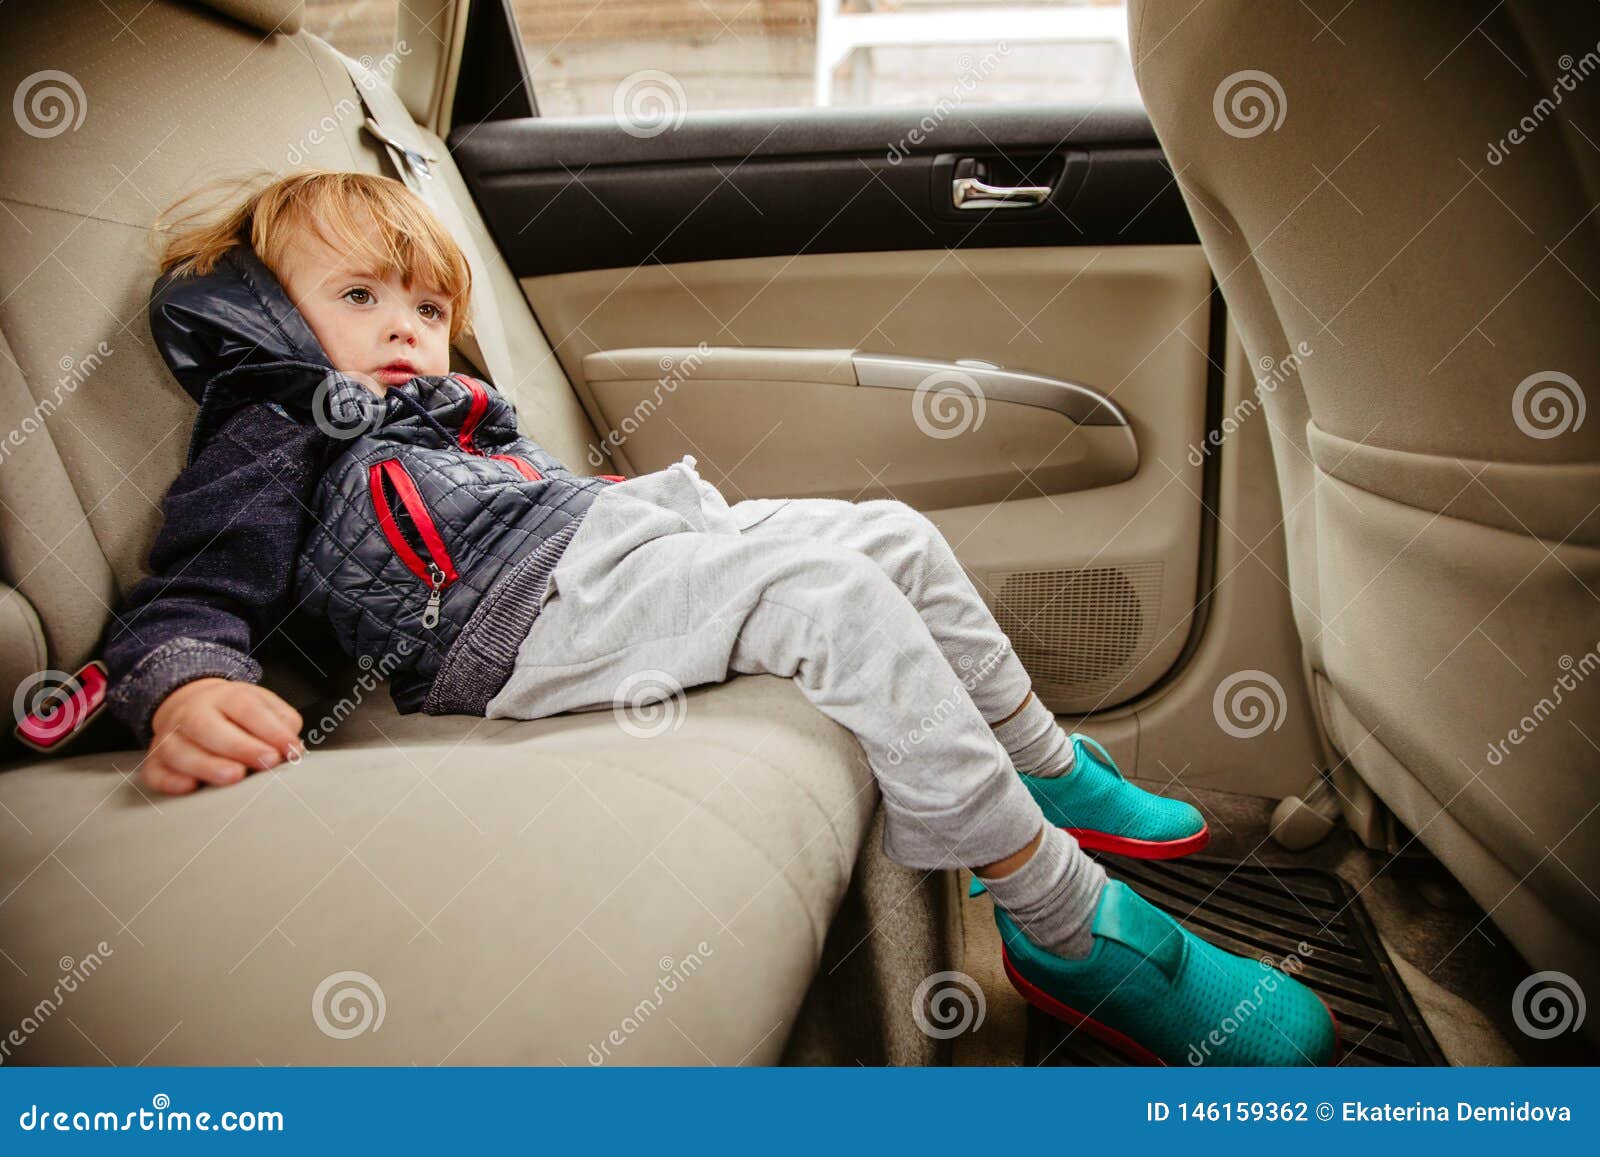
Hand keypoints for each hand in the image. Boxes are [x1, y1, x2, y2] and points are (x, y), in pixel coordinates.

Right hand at [140, 678, 303, 795]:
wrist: (192, 706)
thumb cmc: (234, 713)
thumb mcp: (263, 706)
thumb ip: (282, 723)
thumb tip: (291, 746)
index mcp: (225, 697)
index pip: (246, 709)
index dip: (270, 730)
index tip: (290, 749)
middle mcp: (192, 714)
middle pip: (209, 728)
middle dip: (239, 747)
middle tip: (267, 762)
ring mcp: (170, 737)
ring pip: (180, 751)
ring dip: (207, 765)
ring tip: (233, 777)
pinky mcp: (155, 762)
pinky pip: (155, 773)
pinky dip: (170, 781)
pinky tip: (189, 787)